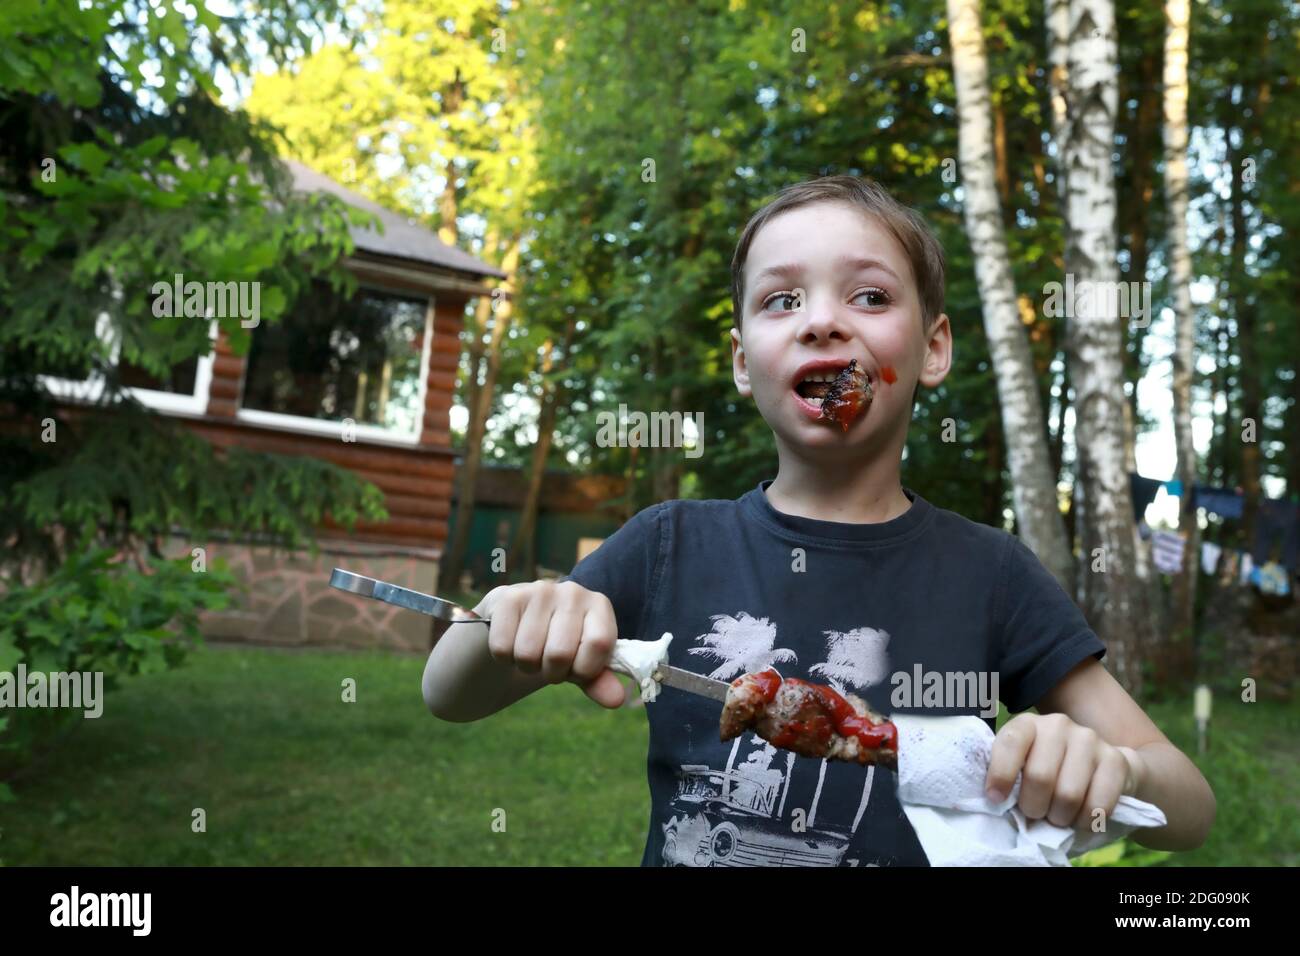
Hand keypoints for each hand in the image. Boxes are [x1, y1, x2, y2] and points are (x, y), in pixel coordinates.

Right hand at [476, 580, 625, 708]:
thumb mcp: (582, 663)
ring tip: (531, 651)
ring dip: (526, 666)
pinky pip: (503, 647)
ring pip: (528, 653)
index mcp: (599, 606)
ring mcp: (540, 591)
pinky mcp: (509, 597)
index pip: (599, 644)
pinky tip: (512, 642)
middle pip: (560, 653)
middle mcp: (573, 592)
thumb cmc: (558, 645)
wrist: (518, 623)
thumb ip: (599, 681)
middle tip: (549, 663)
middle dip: (551, 672)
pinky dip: (505, 657)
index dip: (583, 670)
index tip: (575, 669)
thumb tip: (615, 700)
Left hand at [985, 712, 1144, 829]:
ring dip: (1060, 817)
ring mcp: (1089, 739)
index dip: (1000, 775)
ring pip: (1068, 794)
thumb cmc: (1052, 771)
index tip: (996, 799)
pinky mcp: (1115, 759)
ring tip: (1058, 816)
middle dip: (1033, 806)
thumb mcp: (1023, 766)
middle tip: (1036, 813)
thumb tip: (995, 799)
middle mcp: (1058, 725)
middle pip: (1040, 777)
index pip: (1010, 743)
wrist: (1104, 766)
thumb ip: (1008, 776)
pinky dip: (1086, 821)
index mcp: (1028, 725)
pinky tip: (1082, 820)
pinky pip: (1098, 804)